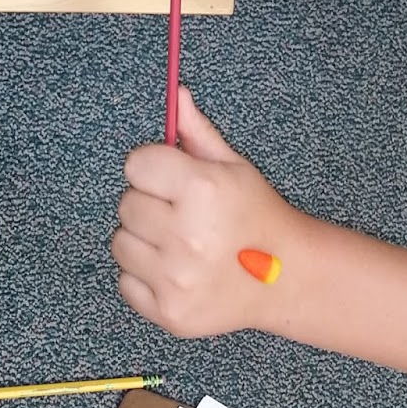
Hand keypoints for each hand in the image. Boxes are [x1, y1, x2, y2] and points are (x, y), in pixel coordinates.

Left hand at [112, 88, 302, 336]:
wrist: (285, 277)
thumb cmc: (257, 214)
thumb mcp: (232, 166)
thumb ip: (196, 132)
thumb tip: (176, 94)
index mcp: (201, 189)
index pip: (136, 164)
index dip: (153, 168)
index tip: (172, 178)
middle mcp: (186, 235)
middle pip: (127, 204)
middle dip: (149, 203)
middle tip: (181, 213)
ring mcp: (176, 278)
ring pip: (121, 243)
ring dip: (143, 240)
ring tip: (178, 242)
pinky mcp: (169, 313)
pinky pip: (126, 281)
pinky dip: (144, 276)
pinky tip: (175, 270)